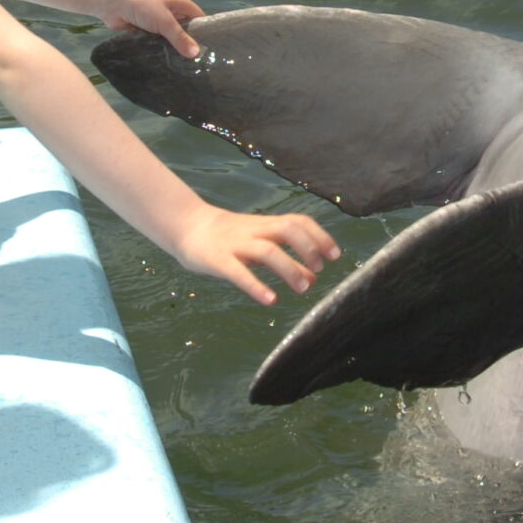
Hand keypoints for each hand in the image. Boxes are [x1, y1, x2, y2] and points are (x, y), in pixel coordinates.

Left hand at [100, 0, 205, 57]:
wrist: (111, 2)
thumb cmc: (142, 4)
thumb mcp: (164, 21)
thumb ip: (180, 38)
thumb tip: (197, 54)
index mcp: (179, 3)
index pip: (199, 18)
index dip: (205, 32)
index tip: (212, 51)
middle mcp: (170, 12)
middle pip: (184, 30)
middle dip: (189, 44)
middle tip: (199, 65)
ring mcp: (157, 22)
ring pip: (169, 39)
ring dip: (172, 50)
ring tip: (184, 69)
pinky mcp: (145, 31)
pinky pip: (156, 43)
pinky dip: (159, 51)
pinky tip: (165, 65)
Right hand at [168, 206, 340, 305]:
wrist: (187, 226)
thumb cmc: (229, 238)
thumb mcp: (260, 245)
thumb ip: (287, 260)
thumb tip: (314, 277)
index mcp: (265, 225)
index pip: (298, 221)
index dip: (319, 236)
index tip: (335, 255)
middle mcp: (254, 231)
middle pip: (287, 229)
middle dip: (308, 247)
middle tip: (320, 269)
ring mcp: (236, 245)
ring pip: (267, 250)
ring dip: (289, 268)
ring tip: (303, 288)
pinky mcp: (217, 260)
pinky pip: (238, 272)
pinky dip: (256, 286)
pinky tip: (270, 300)